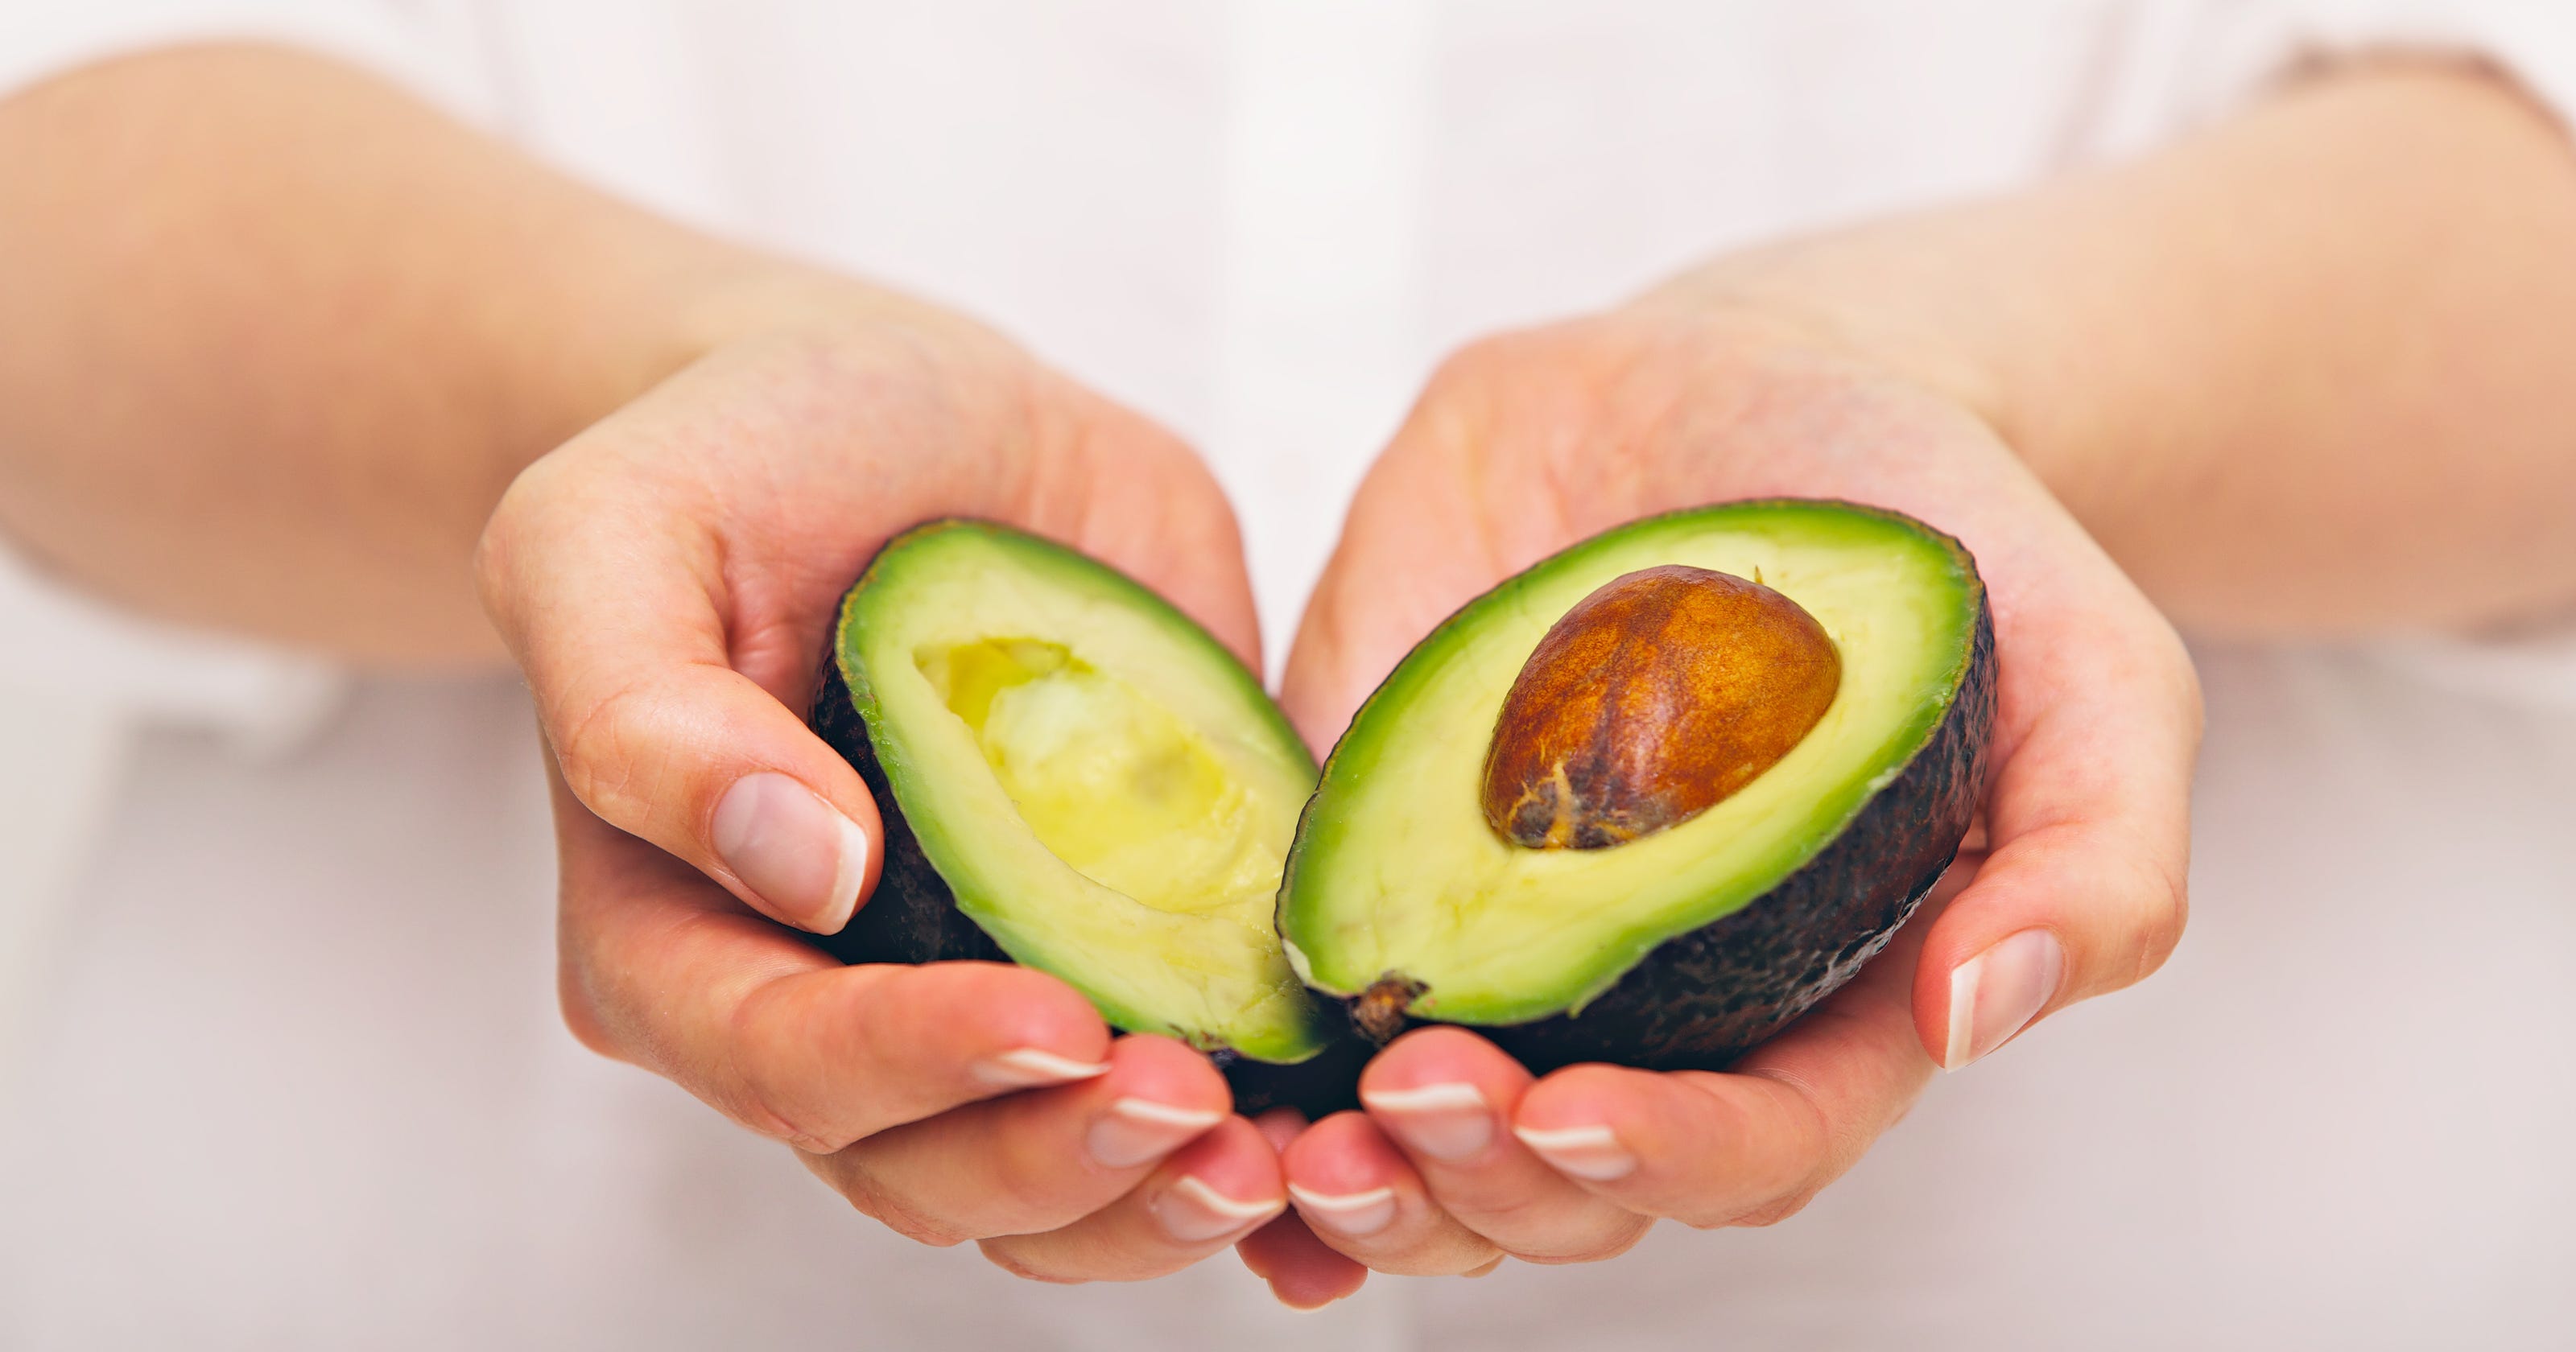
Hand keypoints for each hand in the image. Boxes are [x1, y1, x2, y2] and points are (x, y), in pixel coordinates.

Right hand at [477, 286, 1340, 1284]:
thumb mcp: (614, 530)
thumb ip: (642, 711)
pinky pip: (1170, 1114)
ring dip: (1163, 1198)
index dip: (916, 1066)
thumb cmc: (738, 457)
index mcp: (677, 939)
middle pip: (925, 1169)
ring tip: (1278, 1149)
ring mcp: (977, 996)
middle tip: (1199, 1107)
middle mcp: (823, 1004)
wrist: (904, 415)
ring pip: (1050, 1188)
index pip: (779, 1063)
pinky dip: (1249, 1153)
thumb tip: (800, 869)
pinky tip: (1334, 1140)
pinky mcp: (1116, 956)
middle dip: (1064, 1160)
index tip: (1057, 1023)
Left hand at [1269, 297, 2199, 1274]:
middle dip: (1478, 1181)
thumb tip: (1980, 1009)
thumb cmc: (1929, 536)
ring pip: (1413, 1134)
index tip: (1573, 1113)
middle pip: (1556, 1181)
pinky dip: (1247, 1076)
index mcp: (1810, 995)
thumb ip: (2095, 849)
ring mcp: (1493, 933)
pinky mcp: (1370, 843)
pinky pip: (1294, 991)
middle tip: (1410, 1105)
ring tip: (1291, 1138)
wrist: (1743, 382)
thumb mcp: (2090, 668)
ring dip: (1353, 1175)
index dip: (1659, 1161)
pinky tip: (1194, 1099)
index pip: (1741, 1147)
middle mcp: (1640, 998)